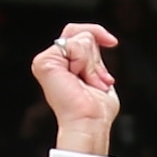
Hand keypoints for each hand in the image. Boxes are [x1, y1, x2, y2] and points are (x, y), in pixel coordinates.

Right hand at [32, 22, 119, 154]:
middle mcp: (54, 60)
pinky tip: (82, 80)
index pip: (80, 34)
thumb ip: (94, 58)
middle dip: (97, 59)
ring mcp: (47, 60)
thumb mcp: (99, 76)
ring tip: (90, 84)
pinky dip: (85, 62)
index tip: (112, 42)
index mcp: (64, 63)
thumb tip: (99, 40)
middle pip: (82, 34)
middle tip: (97, 82)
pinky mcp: (44, 62)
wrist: (90, 123)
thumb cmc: (96, 110)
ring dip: (93, 65)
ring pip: (81, 39)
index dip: (98, 34)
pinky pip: (74, 45)